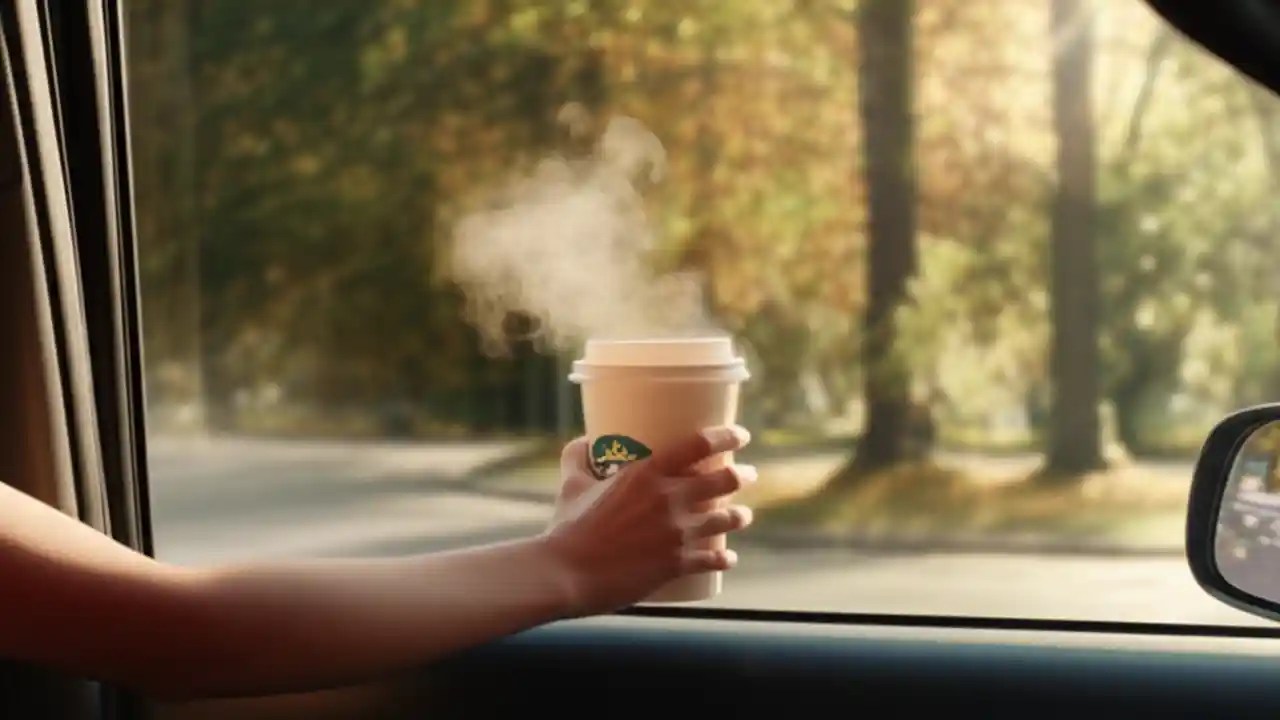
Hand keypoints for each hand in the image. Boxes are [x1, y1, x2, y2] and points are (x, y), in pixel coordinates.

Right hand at [540, 425, 756, 616]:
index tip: (741, 434)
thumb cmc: (567, 527)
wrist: (565, 574)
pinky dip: (724, 558)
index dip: (727, 436)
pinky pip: (712, 559)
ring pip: (726, 519)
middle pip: (723, 480)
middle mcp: (669, 499)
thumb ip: (578, 459)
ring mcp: (676, 533)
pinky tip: (728, 558)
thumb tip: (582, 441)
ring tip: (744, 515)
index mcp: (646, 473)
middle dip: (741, 475)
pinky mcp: (676, 564)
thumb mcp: (571, 485)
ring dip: (739, 516)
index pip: (699, 445)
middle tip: (747, 474)